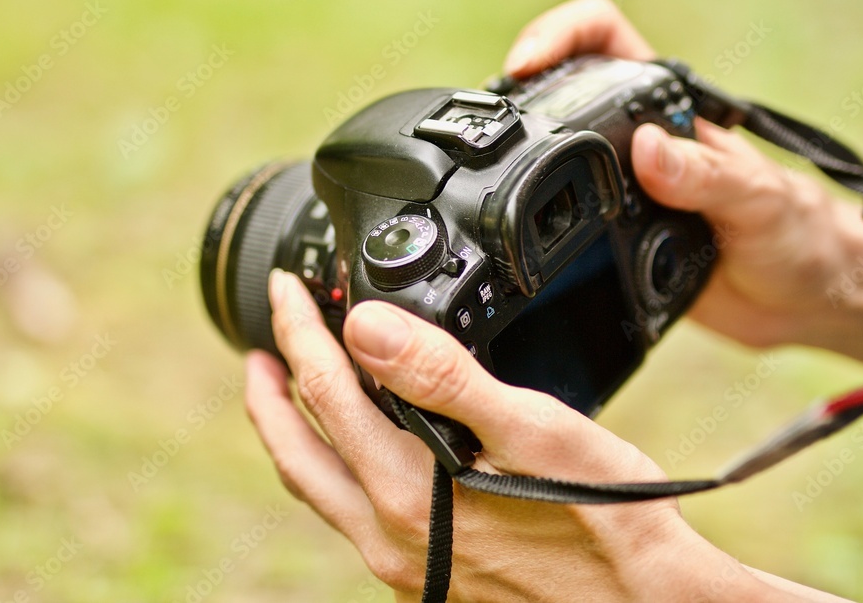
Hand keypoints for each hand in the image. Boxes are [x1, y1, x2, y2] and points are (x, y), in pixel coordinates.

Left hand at [246, 271, 844, 601]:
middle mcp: (388, 534)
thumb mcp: (531, 431)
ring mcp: (401, 564)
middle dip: (268, 393)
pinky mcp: (423, 578)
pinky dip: (333, 468)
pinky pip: (350, 515)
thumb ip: (443, 377)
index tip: (284, 288)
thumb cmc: (604, 519)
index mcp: (405, 490)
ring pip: (318, 488)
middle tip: (258, 346)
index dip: (297, 329)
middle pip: (296, 451)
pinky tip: (362, 452)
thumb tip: (365, 327)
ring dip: (294, 433)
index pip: (324, 391)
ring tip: (290, 394)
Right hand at [503, 0, 862, 364]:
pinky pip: (558, 230)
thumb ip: (706, 176)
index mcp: (669, 112)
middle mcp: (637, 146)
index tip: (526, 66)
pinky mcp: (609, 243)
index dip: (558, 37)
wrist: (802, 300)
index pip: (603, 41)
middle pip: (557, 96)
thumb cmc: (797, 234)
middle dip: (518, 99)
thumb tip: (648, 150)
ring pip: (548, 162)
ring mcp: (618, 194)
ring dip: (517, 162)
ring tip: (490, 178)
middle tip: (494, 127)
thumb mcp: (757, 200)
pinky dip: (532, 233)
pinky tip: (520, 244)